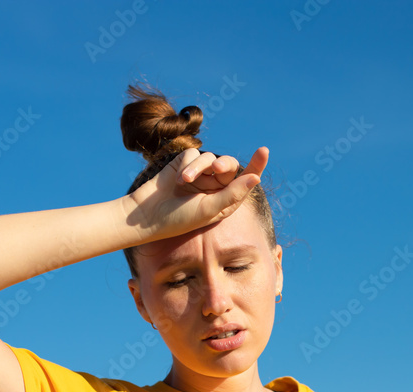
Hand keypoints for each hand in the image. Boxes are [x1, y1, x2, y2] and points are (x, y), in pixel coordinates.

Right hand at [124, 147, 268, 241]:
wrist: (148, 214)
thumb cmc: (180, 219)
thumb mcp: (209, 210)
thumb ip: (232, 194)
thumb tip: (255, 178)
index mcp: (226, 199)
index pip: (246, 180)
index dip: (256, 165)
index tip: (263, 150)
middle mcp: (215, 185)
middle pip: (229, 164)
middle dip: (224, 165)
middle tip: (217, 169)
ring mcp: (200, 174)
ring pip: (209, 158)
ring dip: (199, 168)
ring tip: (184, 182)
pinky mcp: (185, 163)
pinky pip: (194, 155)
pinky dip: (188, 165)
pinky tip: (177, 180)